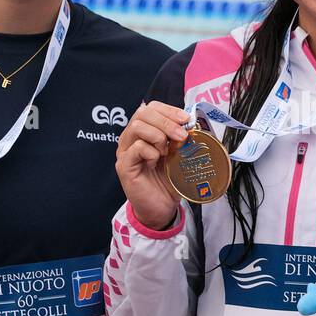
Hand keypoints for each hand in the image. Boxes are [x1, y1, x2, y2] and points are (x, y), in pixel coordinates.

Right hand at [115, 101, 189, 230]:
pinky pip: (136, 148)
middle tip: (182, 135)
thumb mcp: (178, 154)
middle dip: (166, 121)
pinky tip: (157, 161)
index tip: (185, 119)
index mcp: (144, 132)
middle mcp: (131, 138)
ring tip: (168, 150)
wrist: (162, 207)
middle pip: (142, 113)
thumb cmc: (168, 180)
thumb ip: (180, 138)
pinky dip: (151, 151)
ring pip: (137, 126)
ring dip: (158, 134)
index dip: (168, 110)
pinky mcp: (124, 166)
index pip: (150, 108)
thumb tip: (190, 124)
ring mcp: (125, 151)